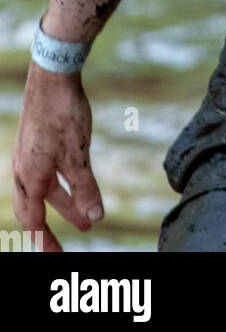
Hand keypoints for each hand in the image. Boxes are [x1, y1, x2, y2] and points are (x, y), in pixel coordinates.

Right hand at [11, 63, 103, 251]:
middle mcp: (24, 169)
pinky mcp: (38, 139)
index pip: (33, 222)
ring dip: (66, 204)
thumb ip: (85, 188)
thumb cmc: (62, 114)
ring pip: (44, 189)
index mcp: (29, 178)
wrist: (52, 74)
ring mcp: (29, 154)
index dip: (44, 242)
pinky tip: (78, 181)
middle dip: (53, 227)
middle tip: (70, 241)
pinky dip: (62, 184)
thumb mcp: (78, 155)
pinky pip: (47, 172)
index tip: (56, 257)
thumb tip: (96, 218)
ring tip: (89, 215)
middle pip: (34, 209)